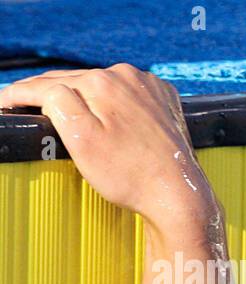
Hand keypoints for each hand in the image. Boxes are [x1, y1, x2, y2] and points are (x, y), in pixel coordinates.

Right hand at [0, 65, 217, 238]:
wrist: (179, 195)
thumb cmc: (129, 175)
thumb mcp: (80, 138)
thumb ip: (55, 102)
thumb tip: (45, 88)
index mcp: (101, 81)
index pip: (49, 85)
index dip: (21, 94)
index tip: (5, 102)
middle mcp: (127, 76)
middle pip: (76, 83)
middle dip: (51, 94)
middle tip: (25, 103)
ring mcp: (150, 88)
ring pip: (103, 89)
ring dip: (85, 98)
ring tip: (63, 109)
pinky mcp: (165, 102)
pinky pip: (130, 97)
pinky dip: (115, 104)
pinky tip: (107, 115)